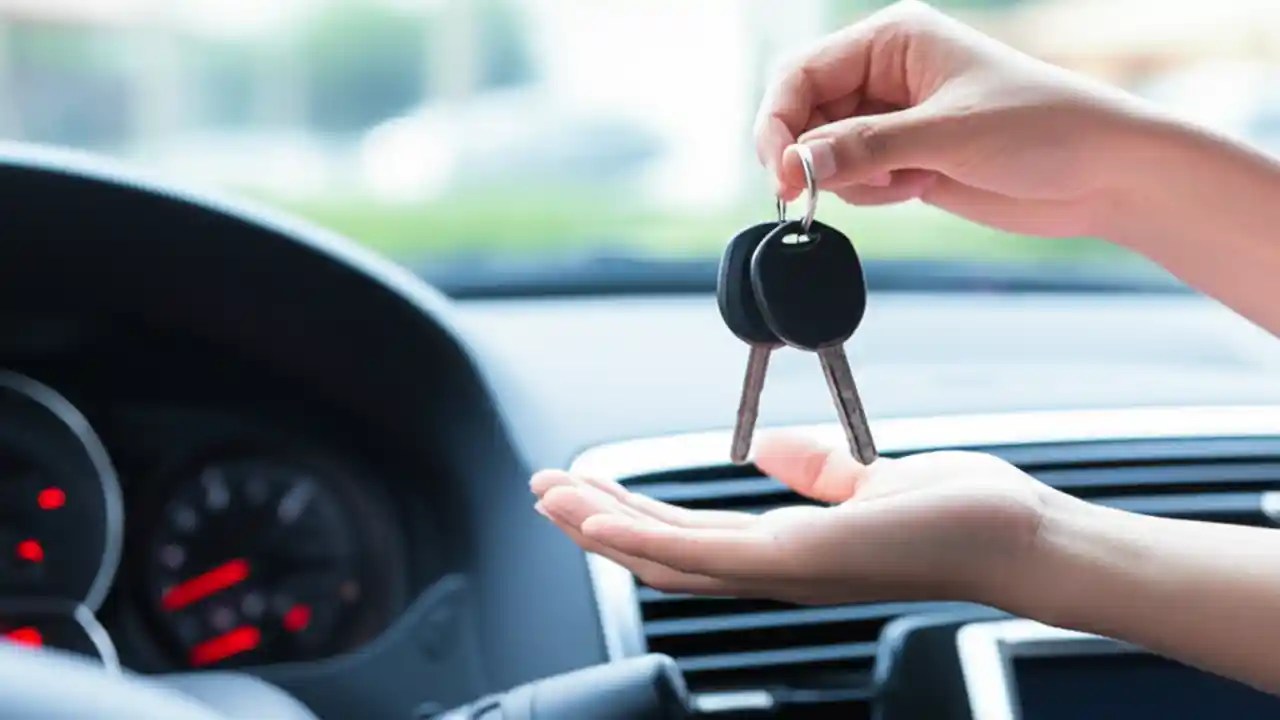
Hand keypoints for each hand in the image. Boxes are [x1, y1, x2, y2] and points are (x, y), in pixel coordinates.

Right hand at [530, 434, 1052, 606]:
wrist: (1016, 536)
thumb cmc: (958, 514)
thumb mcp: (868, 479)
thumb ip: (816, 470)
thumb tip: (770, 451)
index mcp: (788, 550)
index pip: (691, 538)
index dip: (633, 516)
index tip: (592, 488)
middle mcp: (774, 569)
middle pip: (663, 555)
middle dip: (600, 525)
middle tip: (547, 493)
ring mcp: (780, 570)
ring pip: (666, 558)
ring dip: (602, 530)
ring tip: (552, 499)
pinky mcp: (794, 559)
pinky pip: (700, 552)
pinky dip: (641, 537)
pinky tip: (600, 517)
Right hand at [756, 0, 1163, 238]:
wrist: (1104, 174)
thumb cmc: (1045, 128)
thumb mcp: (948, 135)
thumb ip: (864, 149)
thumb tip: (794, 166)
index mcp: (892, 40)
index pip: (800, 73)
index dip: (778, 121)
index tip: (779, 171)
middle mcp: (885, 74)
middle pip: (804, 114)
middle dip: (810, 156)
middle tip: (815, 193)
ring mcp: (894, 118)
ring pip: (824, 153)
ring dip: (849, 179)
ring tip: (906, 181)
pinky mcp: (906, 158)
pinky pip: (854, 179)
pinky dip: (870, 194)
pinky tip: (917, 190)